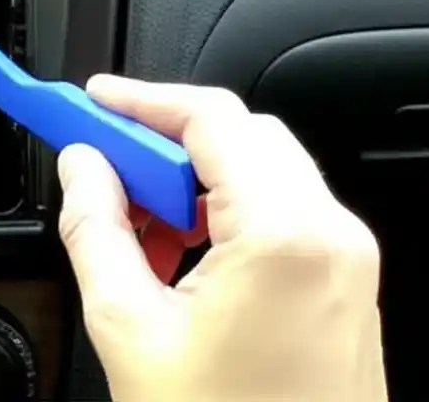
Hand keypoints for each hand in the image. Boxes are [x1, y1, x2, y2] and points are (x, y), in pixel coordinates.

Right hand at [59, 76, 387, 401]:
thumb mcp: (130, 329)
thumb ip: (96, 230)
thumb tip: (81, 171)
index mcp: (285, 235)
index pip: (210, 118)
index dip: (139, 99)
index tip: (91, 102)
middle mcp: (333, 238)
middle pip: (240, 137)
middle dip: (162, 142)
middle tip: (99, 163)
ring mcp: (347, 265)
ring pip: (261, 174)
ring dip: (191, 182)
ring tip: (131, 226)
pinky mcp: (345, 290)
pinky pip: (281, 217)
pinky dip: (223, 216)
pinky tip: (174, 256)